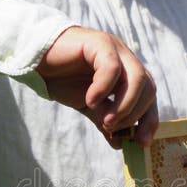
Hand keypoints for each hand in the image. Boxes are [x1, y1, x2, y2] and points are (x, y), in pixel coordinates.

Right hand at [36, 26, 157, 147]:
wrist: (37, 61)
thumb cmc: (64, 79)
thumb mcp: (89, 105)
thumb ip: (105, 120)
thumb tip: (120, 144)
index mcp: (128, 73)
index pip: (150, 96)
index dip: (149, 120)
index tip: (141, 143)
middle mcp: (126, 59)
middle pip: (148, 88)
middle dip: (135, 115)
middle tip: (113, 128)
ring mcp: (115, 49)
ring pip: (137, 78)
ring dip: (124, 105)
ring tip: (106, 121)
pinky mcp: (99, 42)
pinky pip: (112, 67)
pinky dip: (104, 88)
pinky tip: (91, 101)